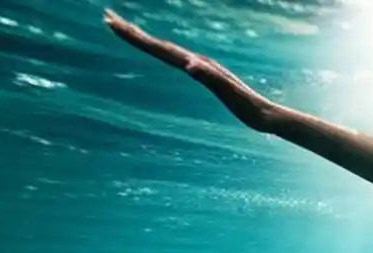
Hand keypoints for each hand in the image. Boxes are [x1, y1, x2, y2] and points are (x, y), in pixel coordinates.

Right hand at [102, 9, 276, 130]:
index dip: (135, 37)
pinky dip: (161, 52)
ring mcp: (200, 67)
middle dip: (131, 32)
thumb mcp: (228, 93)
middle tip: (107, 18)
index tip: (112, 24)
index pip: (159, 48)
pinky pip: (176, 59)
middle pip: (158, 44)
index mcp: (195, 64)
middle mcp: (196, 61)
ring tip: (124, 29)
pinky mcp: (205, 75)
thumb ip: (210, 77)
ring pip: (165, 49)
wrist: (265, 114)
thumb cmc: (247, 106)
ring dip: (143, 39)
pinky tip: (160, 52)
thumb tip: (190, 65)